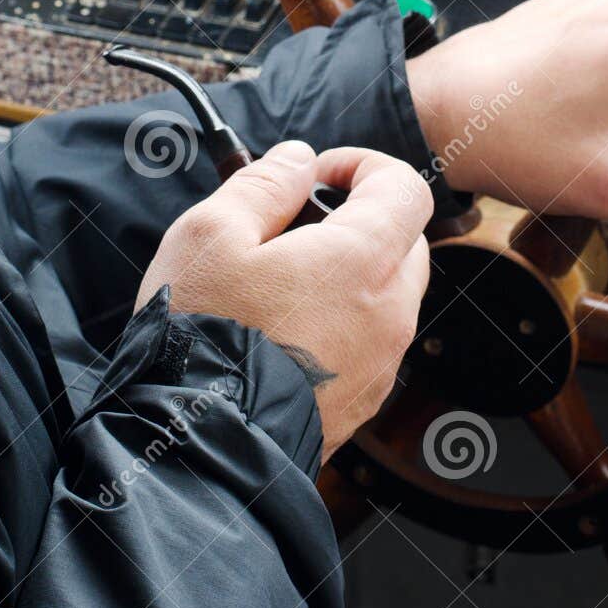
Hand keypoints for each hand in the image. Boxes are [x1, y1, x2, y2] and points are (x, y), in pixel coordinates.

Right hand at [137, 142, 432, 458]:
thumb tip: (298, 159)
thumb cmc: (204, 336)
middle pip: (404, 241)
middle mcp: (389, 311)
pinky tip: (285, 331)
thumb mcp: (211, 235)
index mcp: (362, 260)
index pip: (406, 188)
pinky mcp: (365, 400)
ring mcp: (382, 362)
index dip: (365, 166)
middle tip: (295, 227)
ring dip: (351, 274)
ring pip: (388, 294)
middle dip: (360, 220)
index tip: (321, 174)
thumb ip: (264, 184)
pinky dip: (344, 322)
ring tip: (280, 284)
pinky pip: (372, 341)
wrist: (202, 447)